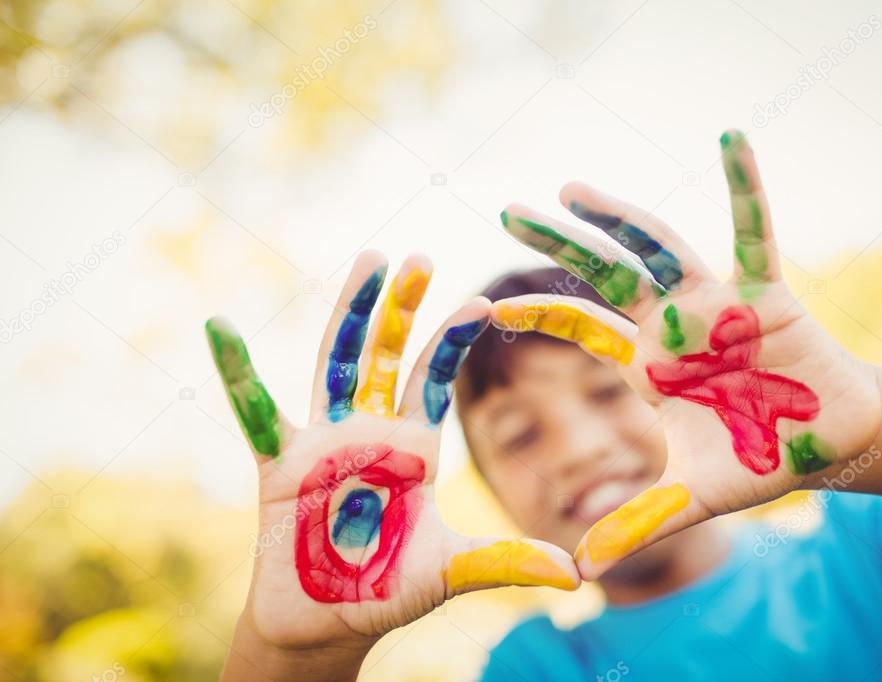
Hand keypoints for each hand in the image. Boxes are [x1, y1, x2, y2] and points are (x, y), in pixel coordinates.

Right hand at [207, 252, 578, 664]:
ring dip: (349, 313)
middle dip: (403, 308)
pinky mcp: (278, 462)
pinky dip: (237, 370)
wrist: (326, 623)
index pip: (435, 380)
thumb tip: (576, 575)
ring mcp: (323, 441)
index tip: (481, 303)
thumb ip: (506, 562)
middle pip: (387, 355)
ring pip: (336, 363)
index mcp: (414, 446)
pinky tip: (220, 324)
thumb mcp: (451, 572)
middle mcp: (370, 432)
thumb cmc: (386, 591)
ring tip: (369, 259)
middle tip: (420, 255)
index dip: (454, 343)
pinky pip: (254, 410)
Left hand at [491, 131, 881, 578]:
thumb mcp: (691, 497)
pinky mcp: (765, 290)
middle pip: (604, 271)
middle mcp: (671, 323)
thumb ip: (639, 524)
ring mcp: (715, 302)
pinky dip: (745, 186)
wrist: (830, 442)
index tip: (486, 308)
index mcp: (646, 363)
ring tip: (572, 186)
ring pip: (660, 245)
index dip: (537, 316)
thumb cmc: (759, 460)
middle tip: (508, 209)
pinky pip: (754, 230)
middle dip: (558, 242)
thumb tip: (580, 571)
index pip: (579, 327)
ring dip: (621, 214)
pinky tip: (730, 139)